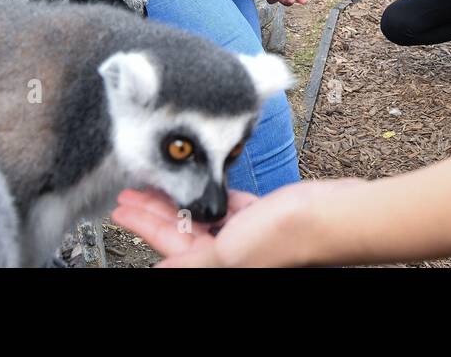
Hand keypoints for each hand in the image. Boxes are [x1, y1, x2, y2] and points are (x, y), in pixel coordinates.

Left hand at [112, 179, 365, 266]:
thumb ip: (191, 259)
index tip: (120, 208)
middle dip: (154, 209)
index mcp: (217, 264)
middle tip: (130, 190)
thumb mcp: (228, 250)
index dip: (141, 224)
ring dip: (180, 197)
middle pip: (180, 229)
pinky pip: (228, 204)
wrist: (329, 216)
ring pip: (201, 214)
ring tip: (158, 180)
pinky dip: (214, 193)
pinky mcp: (261, 213)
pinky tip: (202, 182)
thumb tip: (160, 270)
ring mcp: (245, 232)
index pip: (167, 245)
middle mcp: (228, 251)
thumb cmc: (286, 237)